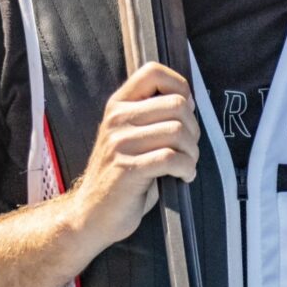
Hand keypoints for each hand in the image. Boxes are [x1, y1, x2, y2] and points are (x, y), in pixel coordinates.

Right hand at [69, 61, 200, 245]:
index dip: (180, 87)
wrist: (92, 214)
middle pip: (177, 105)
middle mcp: (117, 119)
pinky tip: (182, 176)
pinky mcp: (127, 168)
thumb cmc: (122, 176)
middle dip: (193, 130)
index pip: (153, 72)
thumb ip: (153, 117)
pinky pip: (172, 158)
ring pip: (178, 132)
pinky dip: (187, 168)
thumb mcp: (132, 137)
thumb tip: (189, 102)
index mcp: (118, 106)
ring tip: (185, 165)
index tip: (186, 113)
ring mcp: (120, 143)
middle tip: (188, 149)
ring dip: (192, 153)